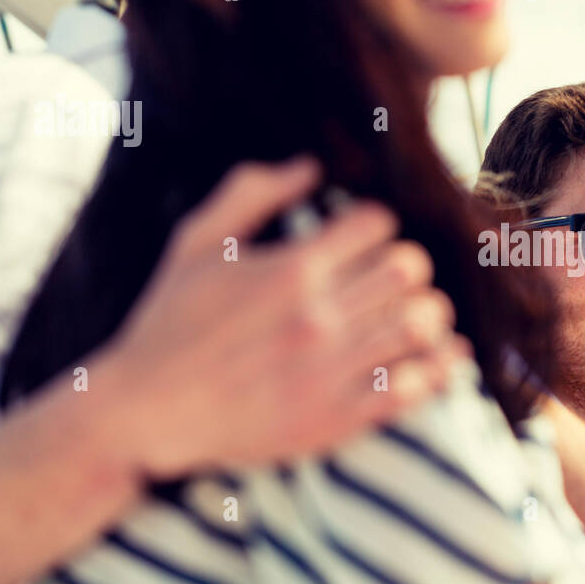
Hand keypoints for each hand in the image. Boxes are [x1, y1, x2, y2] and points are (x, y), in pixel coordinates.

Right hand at [89, 157, 466, 477]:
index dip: (376, 224)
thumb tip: (310, 166)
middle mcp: (318, 317)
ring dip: (427, 313)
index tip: (362, 239)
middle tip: (390, 277)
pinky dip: (438, 369)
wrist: (145, 413)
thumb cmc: (168, 321)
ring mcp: (332, 369)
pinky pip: (416, 386)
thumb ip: (252, 194)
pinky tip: (436, 359)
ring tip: (412, 315)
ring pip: (422, 323)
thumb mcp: (197, 243)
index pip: (378, 223)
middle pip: (409, 268)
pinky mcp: (338, 417)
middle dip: (408, 265)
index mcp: (290, 269)